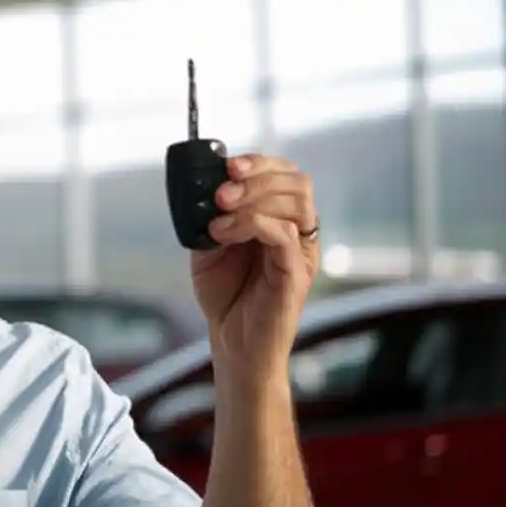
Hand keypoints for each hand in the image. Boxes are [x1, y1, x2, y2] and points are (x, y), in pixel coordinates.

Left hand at [190, 154, 318, 384]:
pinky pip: (285, 233)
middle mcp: (298, 232)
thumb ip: (212, 215)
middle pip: (298, 182)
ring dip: (253, 198)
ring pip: (296, 202)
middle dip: (257, 177)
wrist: (232, 344)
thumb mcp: (210, 244)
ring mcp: (301, 252)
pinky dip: (251, 223)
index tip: (228, 165)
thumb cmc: (226, 294)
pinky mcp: (295, 272)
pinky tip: (222, 233)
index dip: (260, 162)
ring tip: (219, 213)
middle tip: (222, 191)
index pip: (286, 174)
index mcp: (282, 219)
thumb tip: (205, 186)